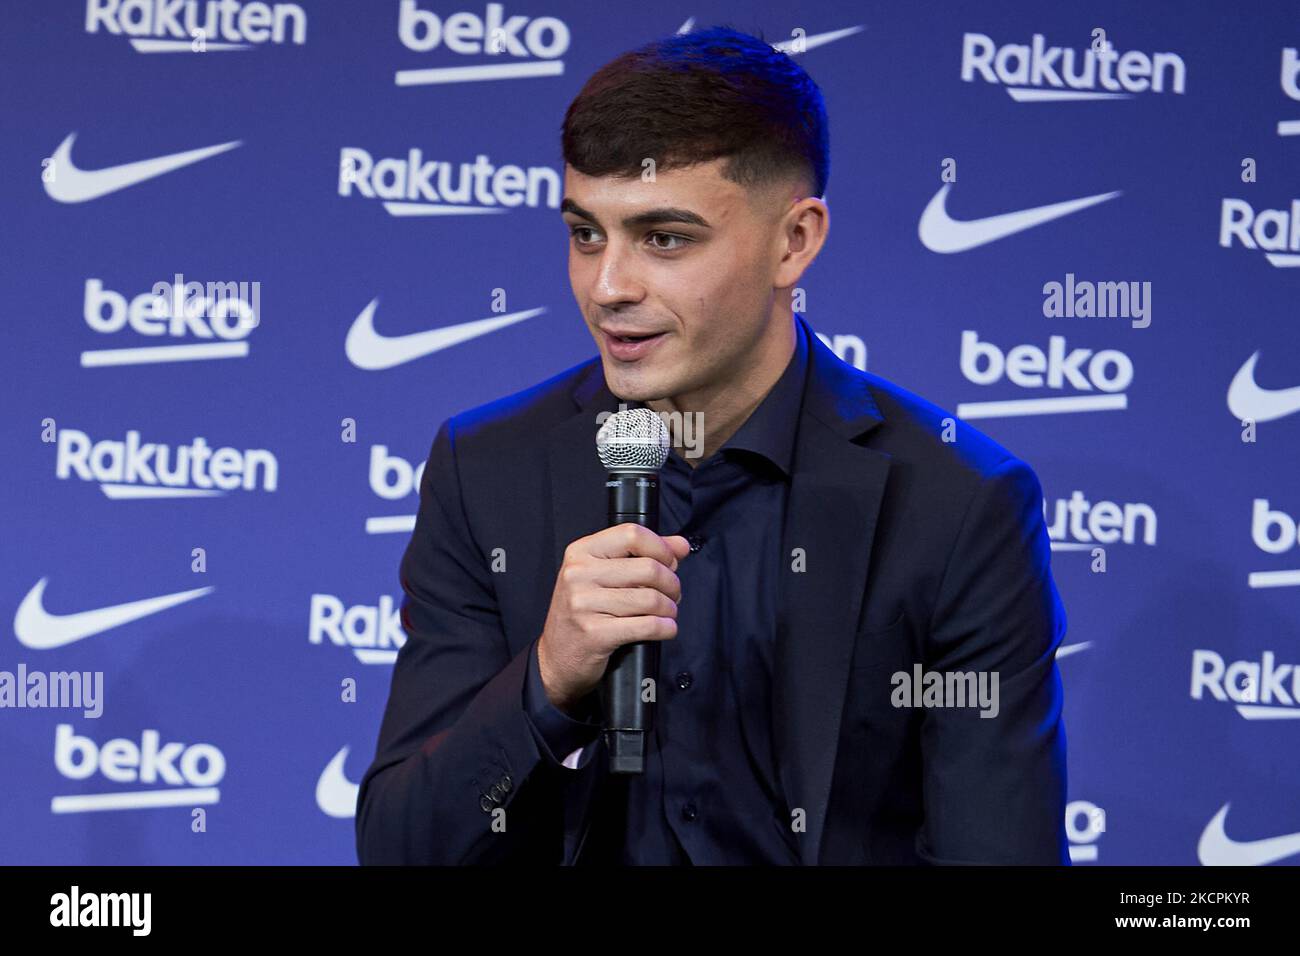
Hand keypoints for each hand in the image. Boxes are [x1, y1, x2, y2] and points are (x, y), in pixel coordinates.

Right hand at [536, 523, 689, 711]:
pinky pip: (647, 626)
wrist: (556, 657)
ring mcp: (584, 604)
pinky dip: (665, 628)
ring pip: (651, 598)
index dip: (662, 548)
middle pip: (648, 568)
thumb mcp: (603, 574)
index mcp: (581, 552)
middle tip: (672, 594)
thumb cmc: (582, 613)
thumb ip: (642, 554)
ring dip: (670, 608)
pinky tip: (665, 628)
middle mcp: (579, 574)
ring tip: (667, 613)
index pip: (632, 534)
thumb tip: (679, 545)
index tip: (670, 562)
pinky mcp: (595, 633)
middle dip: (671, 583)